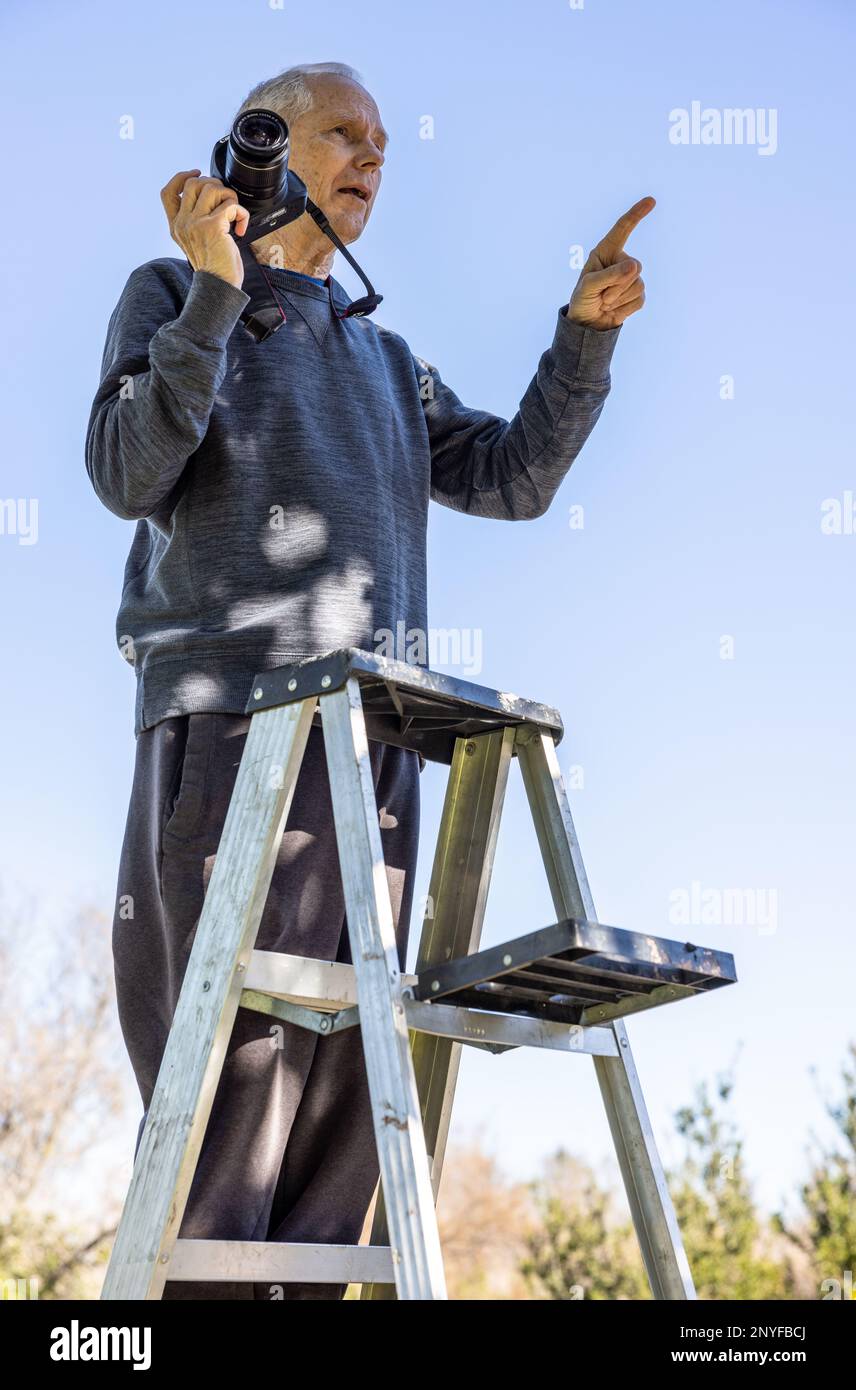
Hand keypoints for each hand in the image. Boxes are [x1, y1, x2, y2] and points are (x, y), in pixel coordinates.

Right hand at [160, 170, 249, 289]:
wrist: (219, 286)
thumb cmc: (213, 267)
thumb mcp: (194, 242)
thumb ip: (194, 221)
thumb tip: (207, 197)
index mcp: (176, 226)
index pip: (168, 192)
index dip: (182, 177)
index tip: (197, 174)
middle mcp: (183, 223)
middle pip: (193, 184)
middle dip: (213, 185)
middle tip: (224, 199)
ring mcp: (196, 223)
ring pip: (211, 188)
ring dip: (228, 196)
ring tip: (233, 214)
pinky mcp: (213, 226)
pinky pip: (230, 205)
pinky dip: (241, 214)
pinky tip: (241, 227)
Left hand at [567, 196, 654, 329]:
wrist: (587, 324)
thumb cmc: (583, 300)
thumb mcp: (589, 287)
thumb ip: (609, 275)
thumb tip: (635, 266)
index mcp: (605, 251)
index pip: (622, 229)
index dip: (636, 214)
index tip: (650, 201)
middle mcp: (620, 260)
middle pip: (634, 267)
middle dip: (617, 285)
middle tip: (601, 297)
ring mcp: (630, 276)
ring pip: (638, 284)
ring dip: (619, 299)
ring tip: (605, 303)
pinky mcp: (637, 294)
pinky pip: (640, 299)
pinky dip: (625, 308)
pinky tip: (614, 310)